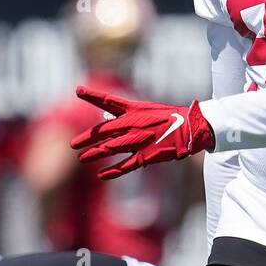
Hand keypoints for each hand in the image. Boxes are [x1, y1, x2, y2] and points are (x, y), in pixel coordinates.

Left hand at [70, 86, 214, 179]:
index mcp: (134, 110)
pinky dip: (112, 171)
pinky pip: (125, 165)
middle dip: (87, 137)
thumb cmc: (170, 117)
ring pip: (110, 148)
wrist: (191, 128)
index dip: (92, 95)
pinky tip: (101, 175)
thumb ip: (124, 113)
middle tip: (73, 144)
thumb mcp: (146, 110)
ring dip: (94, 153)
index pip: (108, 100)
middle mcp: (133, 124)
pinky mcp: (146, 156)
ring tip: (82, 158)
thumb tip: (105, 116)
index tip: (78, 90)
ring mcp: (138, 141)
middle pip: (104, 130)